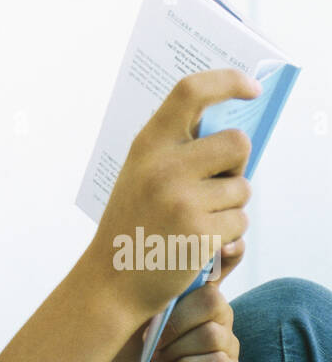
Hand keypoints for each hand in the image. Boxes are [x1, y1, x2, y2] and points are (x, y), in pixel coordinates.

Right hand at [88, 67, 258, 325]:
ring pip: (243, 188)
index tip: (250, 88)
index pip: (190, 92)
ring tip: (199, 219)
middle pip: (237, 143)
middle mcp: (165, 166)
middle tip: (219, 182)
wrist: (111, 279)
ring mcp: (183, 199)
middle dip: (238, 163)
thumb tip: (234, 139)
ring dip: (232, 205)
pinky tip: (199, 242)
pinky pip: (239, 222)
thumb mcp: (141, 173)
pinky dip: (227, 233)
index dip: (226, 82)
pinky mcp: (200, 232)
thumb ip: (177, 151)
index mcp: (149, 144)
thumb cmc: (134, 224)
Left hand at [97, 240, 242, 361]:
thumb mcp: (132, 305)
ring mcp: (224, 344)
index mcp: (194, 290)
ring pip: (213, 333)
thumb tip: (179, 252)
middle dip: (175, 320)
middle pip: (213, 300)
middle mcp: (215, 314)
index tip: (221, 245)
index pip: (225, 261)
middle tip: (150, 337)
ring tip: (157, 357)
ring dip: (177, 348)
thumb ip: (158, 280)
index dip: (229, 253)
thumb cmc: (118, 344)